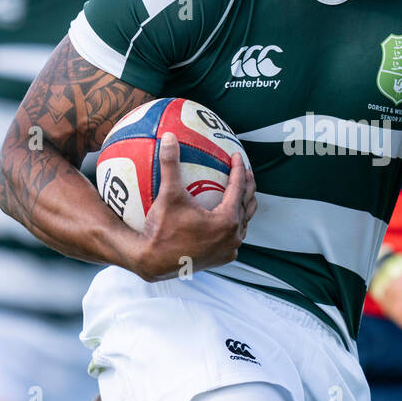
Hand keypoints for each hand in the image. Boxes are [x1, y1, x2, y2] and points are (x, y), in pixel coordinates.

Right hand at [133, 133, 255, 280]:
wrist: (153, 263)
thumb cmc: (162, 229)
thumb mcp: (168, 195)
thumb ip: (171, 165)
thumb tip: (169, 137)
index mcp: (227, 220)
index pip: (238, 188)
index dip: (238, 169)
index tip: (236, 155)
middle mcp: (233, 237)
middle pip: (247, 205)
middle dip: (247, 186)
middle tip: (245, 170)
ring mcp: (229, 250)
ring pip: (243, 223)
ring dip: (243, 207)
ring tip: (241, 193)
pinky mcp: (221, 259)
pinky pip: (233, 238)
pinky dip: (233, 225)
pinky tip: (226, 218)